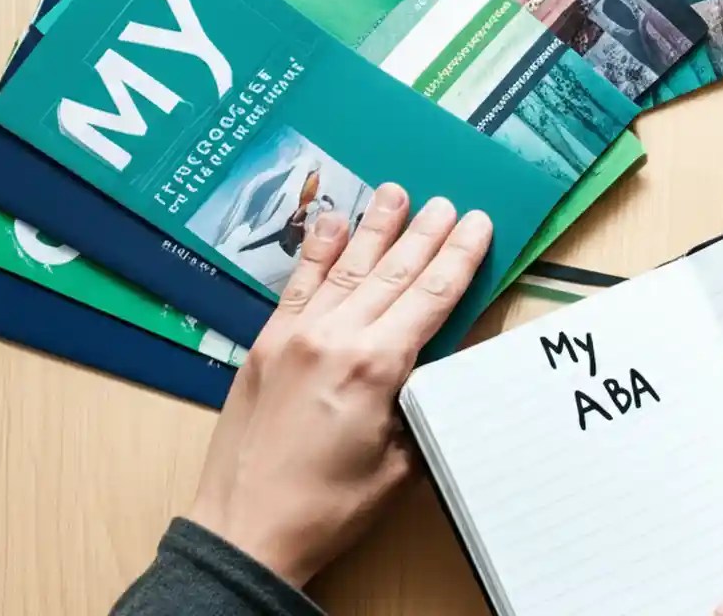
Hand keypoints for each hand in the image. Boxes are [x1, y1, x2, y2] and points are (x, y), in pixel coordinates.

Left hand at [186, 185, 491, 587]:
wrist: (245, 529)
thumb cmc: (328, 506)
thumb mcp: (401, 464)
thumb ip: (423, 405)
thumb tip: (439, 365)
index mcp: (376, 367)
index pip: (431, 297)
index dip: (459, 257)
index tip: (476, 224)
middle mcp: (335, 338)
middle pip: (393, 272)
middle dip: (426, 234)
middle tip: (448, 202)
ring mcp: (295, 336)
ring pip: (346, 268)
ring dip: (376, 229)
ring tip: (397, 193)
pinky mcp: (265, 345)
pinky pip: (297, 285)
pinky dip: (317, 252)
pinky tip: (332, 223)